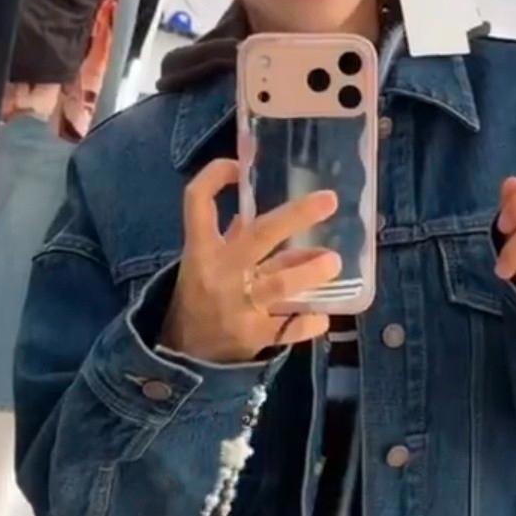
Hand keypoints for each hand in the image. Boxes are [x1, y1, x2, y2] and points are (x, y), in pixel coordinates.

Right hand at [161, 158, 341, 363]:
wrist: (182, 350)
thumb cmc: (201, 292)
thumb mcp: (205, 259)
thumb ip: (232, 232)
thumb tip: (257, 198)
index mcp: (201, 248)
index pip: (197, 202)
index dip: (213, 177)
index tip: (237, 165)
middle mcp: (219, 271)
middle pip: (258, 236)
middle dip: (296, 216)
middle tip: (329, 200)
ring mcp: (237, 304)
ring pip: (279, 284)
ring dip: (310, 271)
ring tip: (334, 262)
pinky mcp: (253, 335)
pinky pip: (288, 327)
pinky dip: (308, 321)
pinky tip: (323, 315)